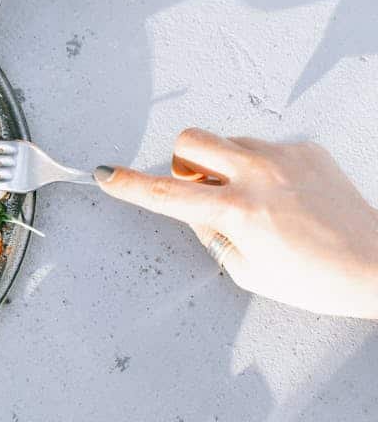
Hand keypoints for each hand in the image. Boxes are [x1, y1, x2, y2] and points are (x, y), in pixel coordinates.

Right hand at [97, 129, 377, 317]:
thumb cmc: (316, 280)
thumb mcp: (249, 270)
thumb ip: (212, 234)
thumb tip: (196, 210)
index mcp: (238, 211)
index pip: (166, 195)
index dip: (129, 185)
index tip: (105, 173)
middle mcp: (258, 175)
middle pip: (190, 141)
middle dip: (182, 162)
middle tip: (198, 188)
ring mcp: (285, 156)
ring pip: (228, 141)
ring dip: (223, 163)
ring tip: (251, 198)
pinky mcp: (308, 149)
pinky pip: (265, 146)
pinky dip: (262, 166)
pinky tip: (285, 195)